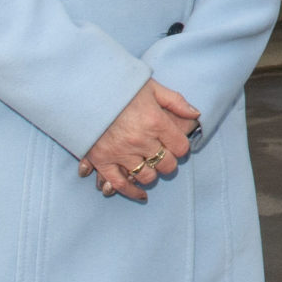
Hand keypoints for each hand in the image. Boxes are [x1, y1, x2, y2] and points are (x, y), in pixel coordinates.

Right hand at [78, 79, 200, 201]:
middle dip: (169, 161)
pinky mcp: (102, 161)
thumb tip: (196, 115)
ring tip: (150, 166)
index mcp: (155, 121)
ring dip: (152, 174)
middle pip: (167, 164)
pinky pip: (120, 184)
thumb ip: (175, 101)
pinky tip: (141, 194)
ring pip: (147, 176)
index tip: (176, 145)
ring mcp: (121, 152)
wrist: (85, 90)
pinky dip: (132, 192)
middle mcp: (140, 140)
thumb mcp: (151, 87)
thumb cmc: (120, 87)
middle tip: (164, 156)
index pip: (180, 147)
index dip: (181, 147)